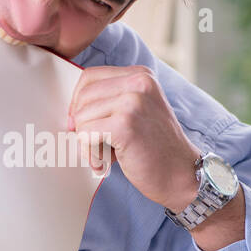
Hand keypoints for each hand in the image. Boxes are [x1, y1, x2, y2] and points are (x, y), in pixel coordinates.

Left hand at [66, 65, 201, 207]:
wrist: (181, 175)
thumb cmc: (154, 149)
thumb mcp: (136, 112)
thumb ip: (110, 102)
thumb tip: (69, 113)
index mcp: (141, 75)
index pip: (90, 77)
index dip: (79, 103)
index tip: (86, 125)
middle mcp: (139, 82)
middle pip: (82, 97)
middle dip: (82, 125)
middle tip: (98, 146)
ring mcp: (133, 102)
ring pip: (81, 117)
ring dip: (86, 142)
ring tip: (105, 155)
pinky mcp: (125, 124)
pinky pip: (85, 134)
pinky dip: (90, 153)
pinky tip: (105, 162)